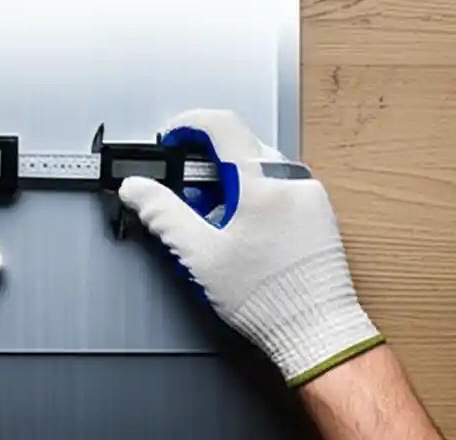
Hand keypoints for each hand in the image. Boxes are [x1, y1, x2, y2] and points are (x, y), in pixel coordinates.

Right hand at [118, 110, 383, 386]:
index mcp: (264, 184)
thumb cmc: (268, 300)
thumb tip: (136, 188)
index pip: (222, 125)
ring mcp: (310, 196)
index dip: (189, 124)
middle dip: (206, 167)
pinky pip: (279, 186)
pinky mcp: (319, 212)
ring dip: (229, 184)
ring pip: (259, 167)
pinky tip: (243, 233)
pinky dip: (254, 197)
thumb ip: (162, 213)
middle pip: (239, 148)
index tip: (173, 137)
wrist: (315, 332)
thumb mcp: (200, 255)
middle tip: (188, 199)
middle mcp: (293, 181)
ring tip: (217, 225)